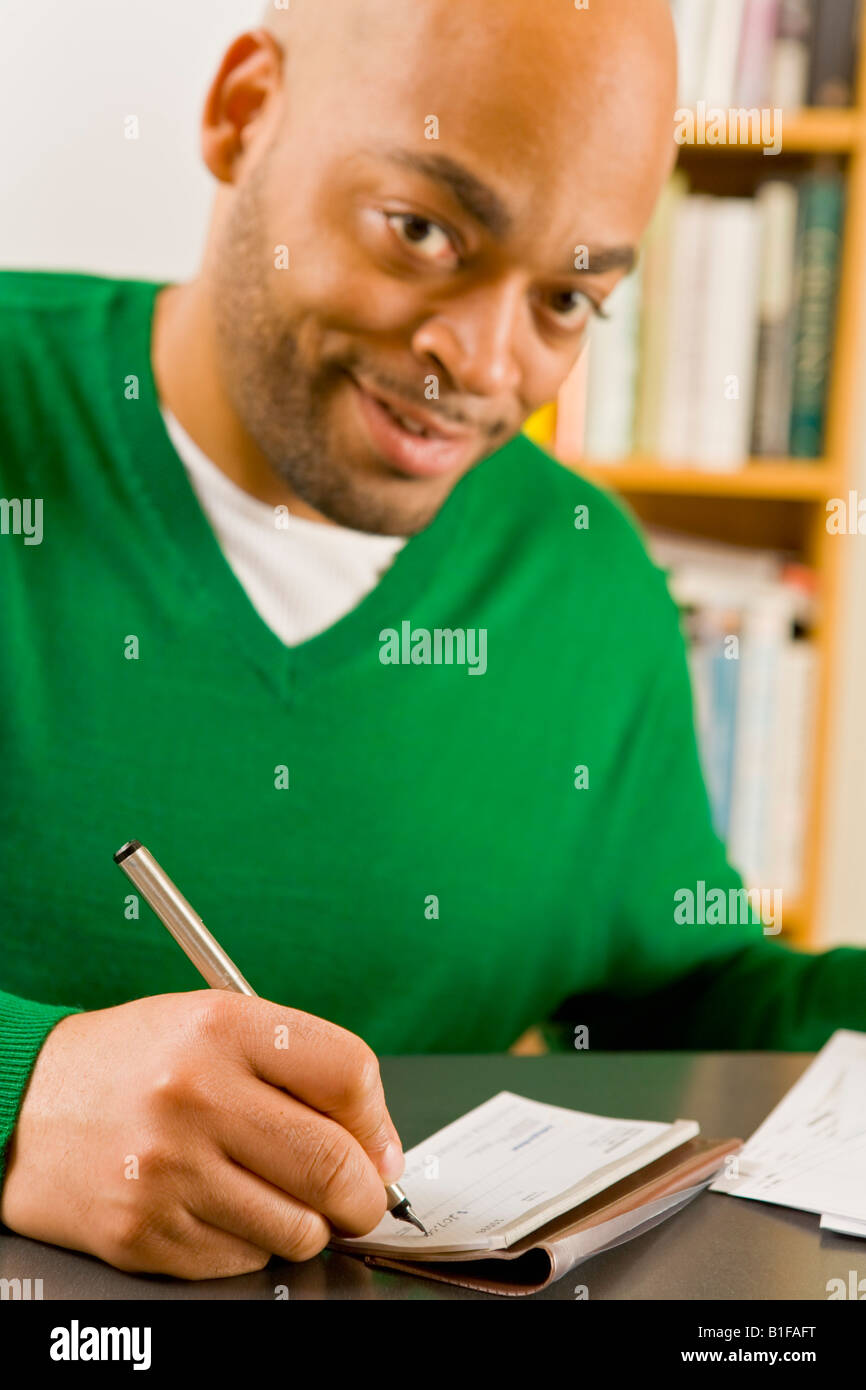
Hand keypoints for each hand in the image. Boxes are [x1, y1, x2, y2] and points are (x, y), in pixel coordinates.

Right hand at [0, 990, 403, 1278]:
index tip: (378, 1145)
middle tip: (360, 1197)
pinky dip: (248, 1245)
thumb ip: (299, 1069)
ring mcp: (168, 1170)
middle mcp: (195, 1094)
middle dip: (365, 1195)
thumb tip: (380, 1148)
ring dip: (307, 1225)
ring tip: (276, 1197)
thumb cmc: (135, 1063)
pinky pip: (243, 1261)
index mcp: (221, 1027)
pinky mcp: (145, 1232)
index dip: (378, 1121)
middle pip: (334, 1164)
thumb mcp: (214, 1025)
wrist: (24, 1106)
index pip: (348, 1073)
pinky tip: (217, 1207)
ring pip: (298, 1229)